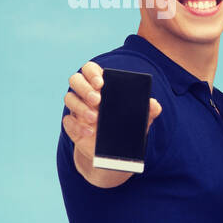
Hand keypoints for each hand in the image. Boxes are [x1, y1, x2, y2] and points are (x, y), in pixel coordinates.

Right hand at [63, 61, 160, 185]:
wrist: (114, 153)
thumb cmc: (126, 127)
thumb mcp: (139, 119)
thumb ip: (148, 110)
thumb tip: (154, 105)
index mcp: (101, 86)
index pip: (90, 69)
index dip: (92, 72)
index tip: (101, 83)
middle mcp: (86, 94)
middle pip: (75, 79)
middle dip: (84, 87)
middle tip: (97, 99)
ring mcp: (77, 109)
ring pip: (69, 98)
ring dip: (81, 107)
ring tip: (95, 118)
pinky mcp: (72, 125)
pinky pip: (67, 121)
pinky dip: (77, 126)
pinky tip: (90, 132)